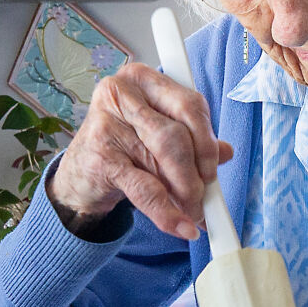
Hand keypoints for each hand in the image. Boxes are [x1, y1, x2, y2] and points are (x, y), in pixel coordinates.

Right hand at [48, 62, 233, 239]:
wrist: (80, 176)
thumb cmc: (126, 148)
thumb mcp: (160, 137)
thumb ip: (194, 140)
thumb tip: (227, 152)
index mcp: (143, 80)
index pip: (189, 105)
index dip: (207, 142)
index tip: (213, 171)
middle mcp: (121, 94)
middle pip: (177, 134)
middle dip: (197, 172)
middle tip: (205, 200)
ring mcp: (106, 124)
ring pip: (164, 160)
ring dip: (185, 193)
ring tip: (193, 213)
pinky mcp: (100, 157)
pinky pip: (144, 188)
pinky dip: (167, 212)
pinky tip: (182, 227)